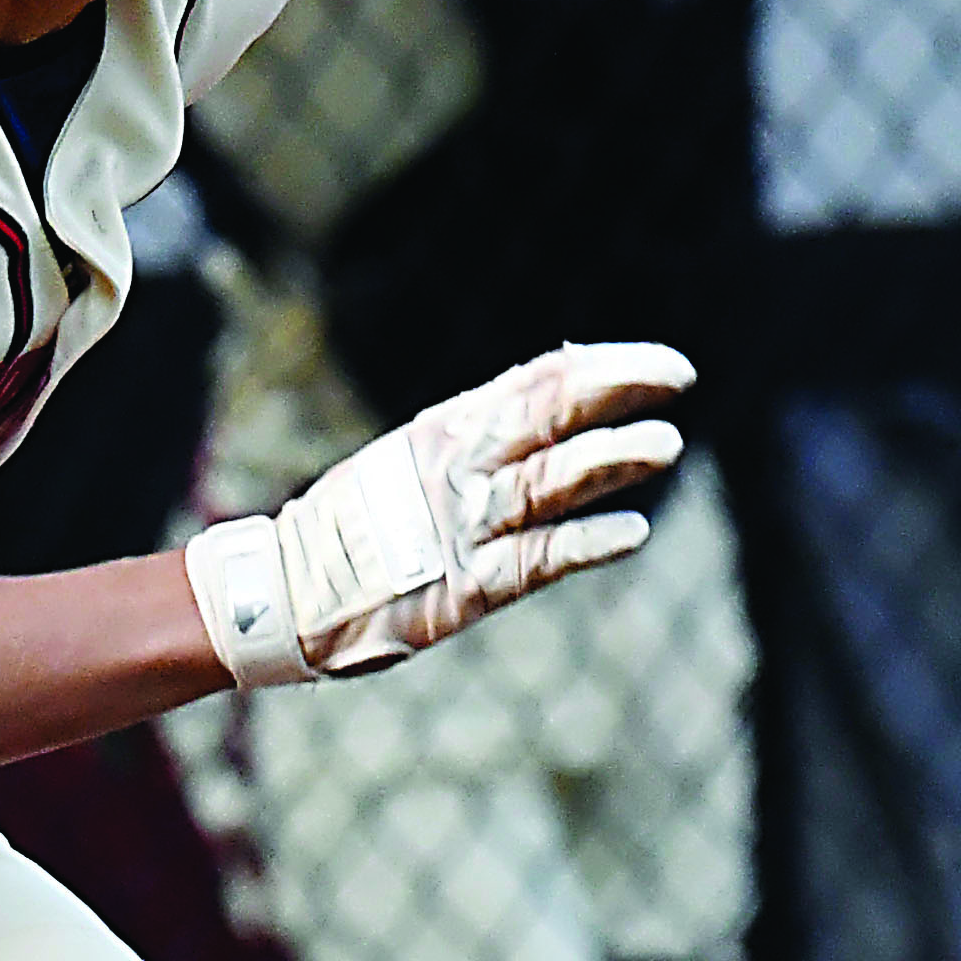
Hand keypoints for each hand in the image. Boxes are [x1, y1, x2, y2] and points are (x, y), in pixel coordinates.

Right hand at [184, 341, 690, 686]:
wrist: (279, 595)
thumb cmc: (349, 533)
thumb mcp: (407, 463)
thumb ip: (472, 439)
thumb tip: (544, 405)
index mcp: (444, 430)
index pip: (539, 381)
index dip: (606, 367)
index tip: (664, 365)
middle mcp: (455, 467)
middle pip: (549, 415)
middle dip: (619, 391)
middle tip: (681, 380)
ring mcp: (459, 526)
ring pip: (550, 481)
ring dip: (612, 459)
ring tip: (668, 444)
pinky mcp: (462, 588)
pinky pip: (534, 560)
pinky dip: (585, 544)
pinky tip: (632, 532)